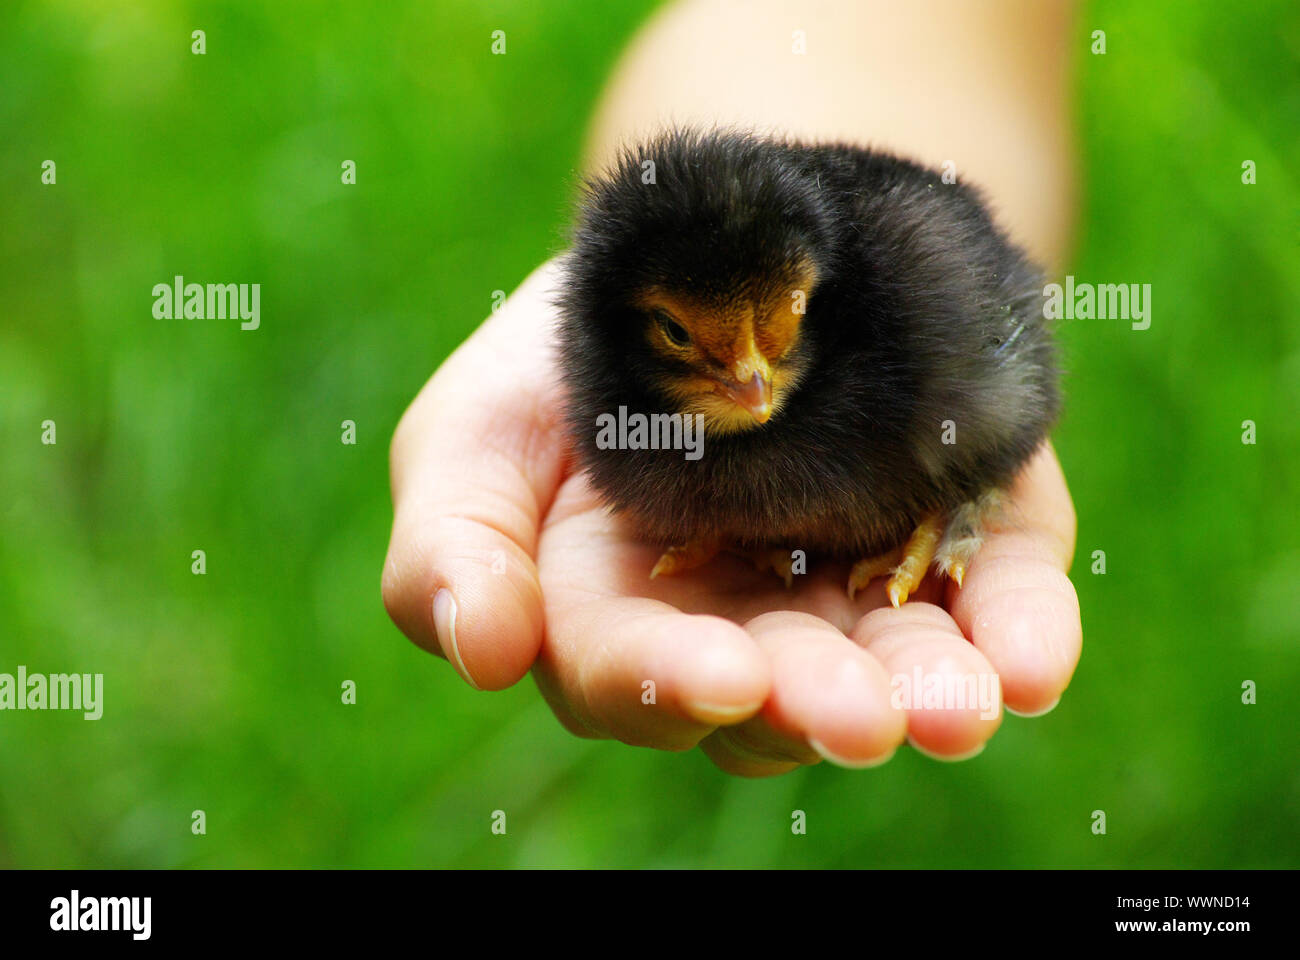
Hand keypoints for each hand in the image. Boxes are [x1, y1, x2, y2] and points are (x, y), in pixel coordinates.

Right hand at [383, 261, 1081, 775]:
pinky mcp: (957, 529)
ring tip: (962, 702)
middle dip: (813, 702)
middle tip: (861, 713)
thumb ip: (453, 541)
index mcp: (618, 616)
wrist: (715, 233)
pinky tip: (1029, 661)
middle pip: (773, 693)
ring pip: (888, 663)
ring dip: (924, 687)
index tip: (715, 672)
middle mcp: (741, 624)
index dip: (663, 679)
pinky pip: (994, 590)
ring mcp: (853, 583)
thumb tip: (481, 653)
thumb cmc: (576, 348)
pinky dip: (1019, 625)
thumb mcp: (479, 425)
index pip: (628, 669)